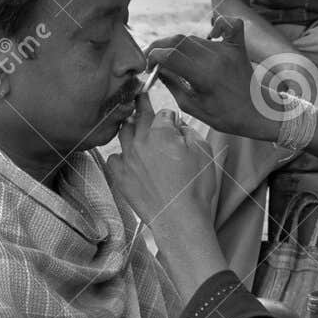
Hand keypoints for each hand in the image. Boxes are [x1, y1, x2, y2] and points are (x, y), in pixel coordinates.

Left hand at [106, 93, 219, 239]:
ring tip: (135, 128)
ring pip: (123, 133)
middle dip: (142, 106)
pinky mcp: (120, 176)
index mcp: (161, 132)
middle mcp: (140, 141)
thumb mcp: (203, 151)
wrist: (179, 219)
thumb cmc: (195, 187)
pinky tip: (129, 158)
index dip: (170, 116)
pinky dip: (121, 154)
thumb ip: (189, 131)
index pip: (163, 112)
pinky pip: (114, 157)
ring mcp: (127, 159)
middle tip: (141, 98)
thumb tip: (179, 126)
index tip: (171, 118)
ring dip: (130, 128)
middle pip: (138, 116)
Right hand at [145, 16, 281, 140]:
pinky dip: (217, 24)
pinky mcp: (238, 46)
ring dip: (181, 45)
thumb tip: (158, 69)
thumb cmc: (225, 116)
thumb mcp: (193, 106)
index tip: (148, 65)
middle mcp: (216, 57)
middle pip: (178, 40)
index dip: (153, 56)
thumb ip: (172, 84)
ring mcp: (228, 49)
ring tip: (177, 59)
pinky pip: (228, 24)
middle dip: (161, 47)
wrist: (257, 113)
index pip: (169, 55)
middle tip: (155, 59)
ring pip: (195, 37)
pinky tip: (210, 34)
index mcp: (204, 75)